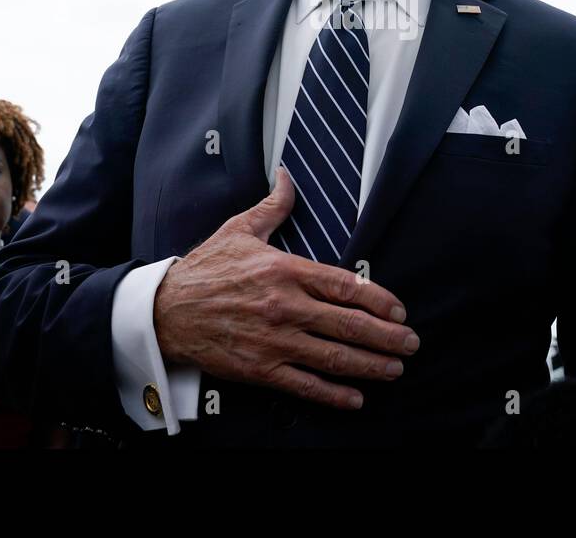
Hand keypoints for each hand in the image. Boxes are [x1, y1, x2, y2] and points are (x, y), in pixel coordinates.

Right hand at [153, 166, 420, 409]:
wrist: (165, 310)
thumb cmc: (205, 270)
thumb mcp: (239, 230)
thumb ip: (273, 206)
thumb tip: (287, 177)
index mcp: (285, 271)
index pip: (345, 287)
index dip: (379, 300)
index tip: (399, 311)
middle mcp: (285, 307)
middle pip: (349, 325)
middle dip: (387, 337)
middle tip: (410, 343)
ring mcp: (274, 341)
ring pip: (334, 357)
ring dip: (371, 366)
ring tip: (395, 369)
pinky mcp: (260, 369)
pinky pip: (305, 385)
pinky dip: (334, 394)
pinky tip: (356, 399)